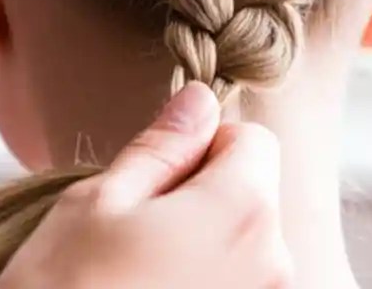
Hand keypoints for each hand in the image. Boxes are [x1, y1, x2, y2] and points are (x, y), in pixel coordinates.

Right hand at [0, 83, 291, 288]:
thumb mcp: (97, 202)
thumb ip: (161, 147)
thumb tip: (198, 102)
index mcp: (241, 209)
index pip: (254, 139)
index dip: (204, 143)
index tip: (159, 171)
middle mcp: (274, 261)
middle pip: (252, 194)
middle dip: (201, 196)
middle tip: (134, 226)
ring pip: (242, 243)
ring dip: (200, 244)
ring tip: (136, 271)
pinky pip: (234, 283)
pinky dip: (202, 280)